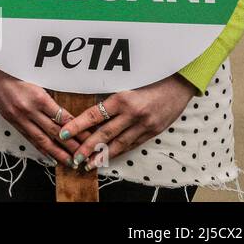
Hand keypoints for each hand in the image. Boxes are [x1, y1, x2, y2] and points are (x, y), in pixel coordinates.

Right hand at [0, 64, 84, 164]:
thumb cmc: (12, 70)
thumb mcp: (34, 78)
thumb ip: (49, 94)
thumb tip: (66, 110)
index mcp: (38, 97)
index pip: (63, 118)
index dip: (78, 129)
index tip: (90, 137)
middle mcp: (29, 109)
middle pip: (55, 132)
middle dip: (72, 146)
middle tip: (85, 156)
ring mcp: (19, 117)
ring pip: (42, 139)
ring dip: (57, 152)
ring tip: (70, 162)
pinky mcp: (11, 120)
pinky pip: (28, 137)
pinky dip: (40, 147)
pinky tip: (49, 155)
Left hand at [58, 74, 196, 170]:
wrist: (179, 84)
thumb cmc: (149, 79)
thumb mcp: (126, 84)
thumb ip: (110, 98)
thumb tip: (88, 111)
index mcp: (122, 99)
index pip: (94, 115)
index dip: (78, 126)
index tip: (64, 133)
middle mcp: (133, 114)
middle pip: (105, 134)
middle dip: (88, 147)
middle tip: (75, 157)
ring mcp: (144, 125)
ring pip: (119, 143)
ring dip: (103, 155)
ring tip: (89, 164)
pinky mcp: (153, 132)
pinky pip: (132, 144)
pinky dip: (119, 151)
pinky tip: (109, 157)